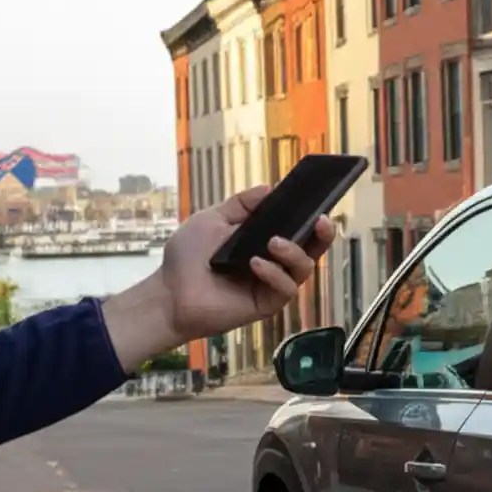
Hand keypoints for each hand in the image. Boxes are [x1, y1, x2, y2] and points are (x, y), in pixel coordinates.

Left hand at [102, 186, 336, 372]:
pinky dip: (274, 273)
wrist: (168, 291)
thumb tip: (268, 188)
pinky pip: (285, 288)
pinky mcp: (266, 304)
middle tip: (321, 220)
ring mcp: (272, 284)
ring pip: (304, 268)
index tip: (320, 203)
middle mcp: (275, 263)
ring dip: (294, 252)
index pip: (299, 230)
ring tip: (274, 242)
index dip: (313, 218)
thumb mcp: (213, 220)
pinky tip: (255, 263)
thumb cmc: (188, 257)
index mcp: (265, 242)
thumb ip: (240, 204)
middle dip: (322, 235)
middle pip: (312, 249)